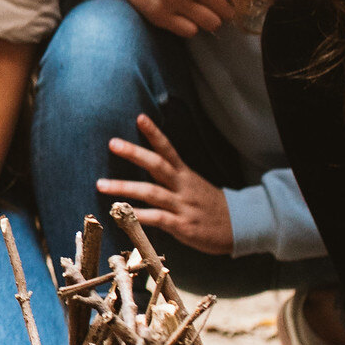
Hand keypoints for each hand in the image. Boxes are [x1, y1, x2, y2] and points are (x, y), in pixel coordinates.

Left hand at [96, 114, 233, 255]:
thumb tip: (148, 167)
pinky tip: (121, 214)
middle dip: (134, 153)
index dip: (154, 133)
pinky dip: (139, 216)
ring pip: (151, 192)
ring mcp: (183, 205)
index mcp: (185, 175)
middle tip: (112, 143)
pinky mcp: (183, 226)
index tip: (140, 117)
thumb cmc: (212, 207)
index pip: (168, 149)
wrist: (243, 227)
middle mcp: (183, 186)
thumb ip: (172, 178)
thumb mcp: (194, 186)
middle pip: (157, 165)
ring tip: (101, 184)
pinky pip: (158, 219)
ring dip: (124, 188)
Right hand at [125, 0, 240, 37]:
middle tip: (213, 6)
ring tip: (199, 12)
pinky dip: (190, 27)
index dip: (242, 0)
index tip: (238, 2)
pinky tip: (183, 17)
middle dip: (225, 11)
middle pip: (228, 11)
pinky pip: (190, 31)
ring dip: (209, 21)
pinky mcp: (162, 15)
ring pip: (212, 23)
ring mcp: (175, 0)